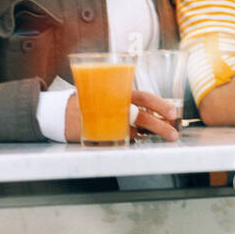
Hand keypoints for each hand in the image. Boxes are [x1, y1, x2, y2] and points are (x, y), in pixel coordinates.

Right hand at [63, 90, 179, 141]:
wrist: (61, 113)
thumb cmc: (89, 102)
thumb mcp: (107, 94)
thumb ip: (127, 100)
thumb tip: (154, 110)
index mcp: (118, 93)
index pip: (143, 97)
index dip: (160, 105)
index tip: (173, 113)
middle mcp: (115, 107)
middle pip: (142, 118)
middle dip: (160, 128)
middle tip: (173, 135)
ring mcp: (108, 123)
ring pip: (134, 132)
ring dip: (147, 135)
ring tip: (160, 137)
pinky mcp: (101, 137)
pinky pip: (122, 140)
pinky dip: (130, 140)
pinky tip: (132, 138)